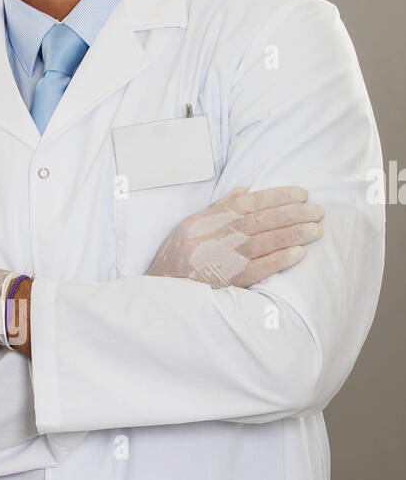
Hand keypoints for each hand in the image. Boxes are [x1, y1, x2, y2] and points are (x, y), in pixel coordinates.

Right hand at [146, 185, 324, 288]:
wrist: (160, 288)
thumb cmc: (177, 255)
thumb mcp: (192, 225)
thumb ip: (219, 208)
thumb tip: (245, 191)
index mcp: (208, 220)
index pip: (250, 202)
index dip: (278, 196)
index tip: (302, 194)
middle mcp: (214, 236)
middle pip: (261, 220)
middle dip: (293, 214)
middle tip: (318, 211)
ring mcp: (220, 259)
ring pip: (263, 242)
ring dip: (292, 234)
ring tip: (316, 230)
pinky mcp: (225, 281)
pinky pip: (257, 269)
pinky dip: (278, 260)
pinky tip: (298, 254)